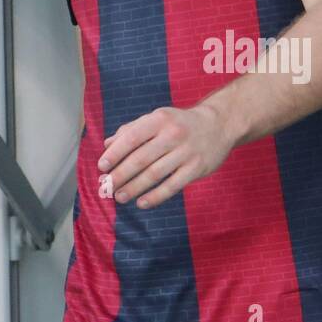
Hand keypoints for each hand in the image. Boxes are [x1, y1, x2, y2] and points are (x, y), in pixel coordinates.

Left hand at [97, 100, 234, 209]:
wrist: (220, 124)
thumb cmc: (181, 123)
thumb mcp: (158, 118)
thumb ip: (132, 129)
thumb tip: (107, 145)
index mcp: (159, 120)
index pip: (132, 138)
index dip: (115, 154)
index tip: (102, 167)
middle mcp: (173, 134)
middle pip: (141, 159)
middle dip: (120, 175)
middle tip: (106, 187)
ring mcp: (186, 152)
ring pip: (154, 174)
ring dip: (134, 188)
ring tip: (120, 197)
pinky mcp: (196, 168)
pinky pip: (172, 186)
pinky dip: (155, 196)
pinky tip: (142, 203)